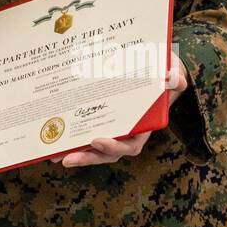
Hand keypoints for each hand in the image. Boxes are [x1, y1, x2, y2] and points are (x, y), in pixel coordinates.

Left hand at [50, 51, 188, 168]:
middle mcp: (126, 131)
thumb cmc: (164, 73)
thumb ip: (175, 78)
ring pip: (92, 147)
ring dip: (74, 152)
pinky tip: (51, 134)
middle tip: (67, 158)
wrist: (154, 68)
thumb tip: (172, 78)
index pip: (130, 145)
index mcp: (144, 126)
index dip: (113, 146)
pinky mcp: (98, 118)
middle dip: (87, 157)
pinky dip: (69, 136)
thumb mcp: (173, 73)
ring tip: (52, 154)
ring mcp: (111, 127)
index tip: (96, 139)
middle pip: (106, 152)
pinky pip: (84, 131)